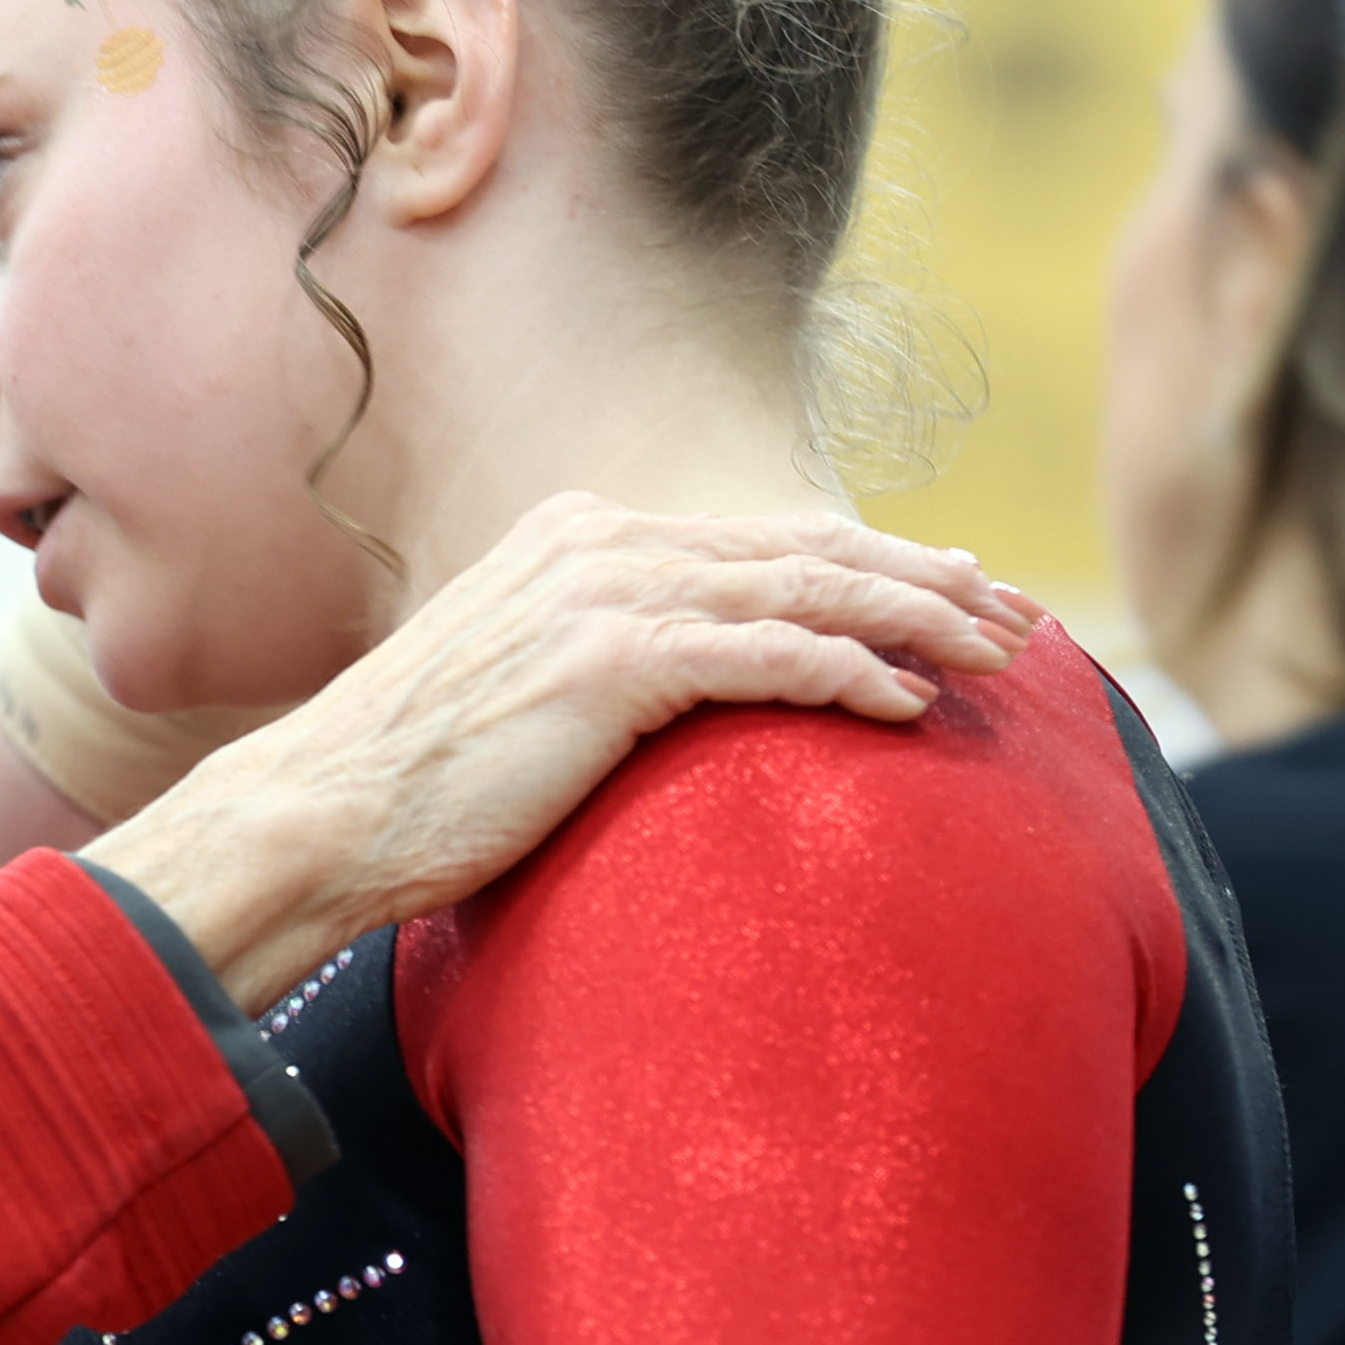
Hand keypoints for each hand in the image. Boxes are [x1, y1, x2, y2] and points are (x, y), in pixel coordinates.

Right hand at [87, 498, 1038, 1008]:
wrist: (325, 808)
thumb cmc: (414, 779)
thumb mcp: (520, 687)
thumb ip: (605, 660)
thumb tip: (687, 694)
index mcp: (580, 536)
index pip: (761, 538)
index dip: (873, 559)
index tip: (955, 590)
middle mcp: (600, 542)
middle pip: (804, 547)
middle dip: (927, 578)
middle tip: (1019, 614)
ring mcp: (606, 592)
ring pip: (807, 588)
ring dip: (919, 621)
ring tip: (999, 657)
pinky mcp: (612, 659)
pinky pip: (769, 655)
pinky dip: (852, 674)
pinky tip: (909, 708)